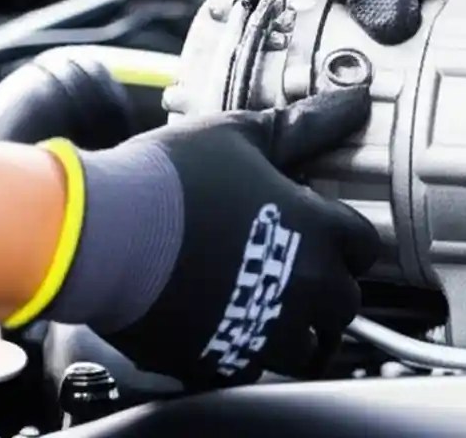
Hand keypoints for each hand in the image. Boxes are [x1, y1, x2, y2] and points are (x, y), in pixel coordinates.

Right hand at [38, 87, 378, 385]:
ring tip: (265, 304)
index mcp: (315, 230)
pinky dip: (246, 350)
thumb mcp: (239, 135)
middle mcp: (303, 286)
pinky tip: (222, 321)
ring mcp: (265, 328)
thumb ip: (305, 124)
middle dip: (327, 288)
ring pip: (308, 347)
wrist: (101, 235)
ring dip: (296, 328)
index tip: (323, 233)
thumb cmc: (168, 179)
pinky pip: (253, 367)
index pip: (365, 247)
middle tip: (295, 269)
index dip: (347, 240)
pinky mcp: (223, 358)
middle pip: (345, 302)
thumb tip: (352, 99)